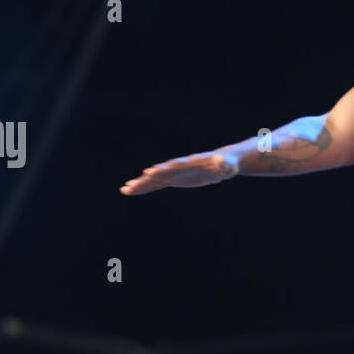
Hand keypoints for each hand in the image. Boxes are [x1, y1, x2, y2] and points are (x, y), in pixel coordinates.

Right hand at [120, 151, 238, 194]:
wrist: (223, 163)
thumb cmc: (228, 163)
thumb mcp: (228, 164)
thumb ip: (224, 164)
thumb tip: (223, 162)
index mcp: (190, 162)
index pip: (174, 166)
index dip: (162, 169)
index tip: (149, 172)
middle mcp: (178, 167)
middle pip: (159, 173)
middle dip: (145, 179)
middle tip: (130, 185)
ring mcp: (175, 174)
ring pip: (155, 180)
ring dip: (140, 184)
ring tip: (125, 190)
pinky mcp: (174, 180)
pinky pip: (158, 184)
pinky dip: (147, 188)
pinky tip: (134, 191)